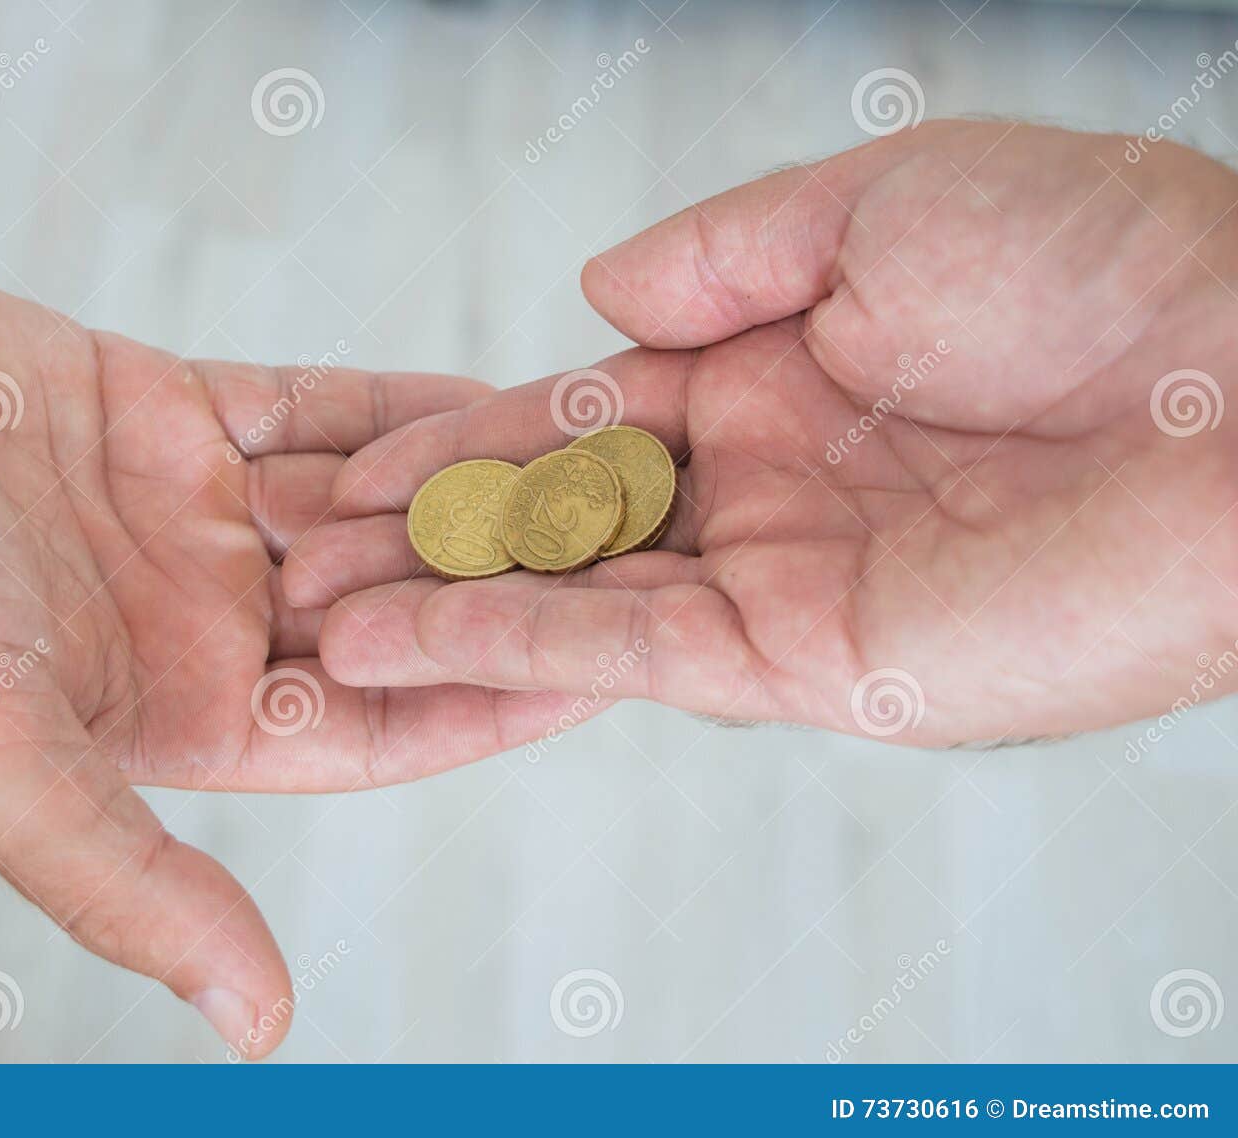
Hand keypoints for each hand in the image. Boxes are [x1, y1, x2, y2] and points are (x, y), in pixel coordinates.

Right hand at [0, 224, 583, 1056]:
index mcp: (181, 717)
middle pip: (393, 608)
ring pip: (370, 504)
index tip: (607, 662)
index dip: (493, 698)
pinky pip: (314, 407)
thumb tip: (255, 1020)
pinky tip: (481, 394)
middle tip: (631, 541)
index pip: (379, 725)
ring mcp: (195, 514)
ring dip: (467, 482)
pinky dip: (395, 403)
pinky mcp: (173, 412)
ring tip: (585, 454)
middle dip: (503, 576)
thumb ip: (121, 880)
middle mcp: (203, 622)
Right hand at [290, 122, 1237, 744]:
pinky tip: (399, 645)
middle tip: (296, 555)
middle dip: (424, 539)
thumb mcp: (881, 205)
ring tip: (312, 614)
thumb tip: (595, 293)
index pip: (582, 418)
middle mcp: (769, 492)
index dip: (463, 439)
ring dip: (438, 606)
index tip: (355, 462)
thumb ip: (724, 254)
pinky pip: (625, 648)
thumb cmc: (1110, 269)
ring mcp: (781, 583)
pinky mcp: (805, 662)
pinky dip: (508, 647)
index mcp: (782, 380)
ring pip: (571, 595)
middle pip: (557, 520)